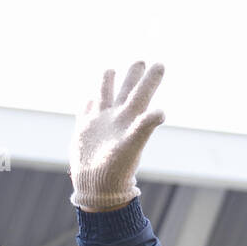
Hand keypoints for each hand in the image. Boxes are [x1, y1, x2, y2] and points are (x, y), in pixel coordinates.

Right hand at [70, 61, 165, 211]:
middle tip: (141, 60)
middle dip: (133, 76)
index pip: (142, 94)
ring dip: (108, 83)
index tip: (160, 64)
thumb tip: (161, 112)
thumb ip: (145, 126)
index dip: (151, 80)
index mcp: (130, 119)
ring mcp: (100, 123)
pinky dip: (89, 103)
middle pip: (127, 91)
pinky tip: (90, 97)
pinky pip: (87, 111)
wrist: (97, 185)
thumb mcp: (132, 145)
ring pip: (105, 97)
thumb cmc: (116, 168)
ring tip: (111, 69)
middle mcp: (117, 119)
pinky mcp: (85, 130)